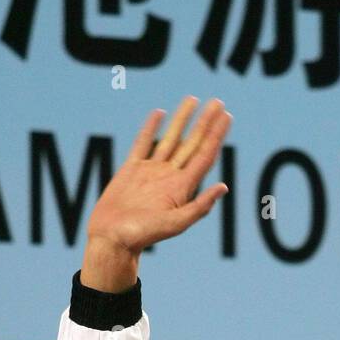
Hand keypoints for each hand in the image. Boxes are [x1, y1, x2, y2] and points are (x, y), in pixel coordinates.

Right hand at [81, 95, 231, 289]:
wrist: (113, 240)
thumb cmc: (143, 236)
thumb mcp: (176, 224)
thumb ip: (199, 206)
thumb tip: (223, 187)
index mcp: (182, 187)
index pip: (205, 155)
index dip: (217, 135)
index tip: (226, 116)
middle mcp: (169, 176)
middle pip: (192, 143)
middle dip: (206, 122)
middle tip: (218, 102)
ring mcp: (151, 171)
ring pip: (170, 138)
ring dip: (182, 119)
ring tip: (192, 99)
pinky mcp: (131, 169)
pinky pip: (143, 143)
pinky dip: (151, 127)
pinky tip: (160, 114)